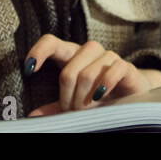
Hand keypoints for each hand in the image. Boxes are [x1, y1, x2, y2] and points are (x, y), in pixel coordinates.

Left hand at [23, 34, 160, 116]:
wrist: (132, 95)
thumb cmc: (98, 95)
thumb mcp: (74, 100)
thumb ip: (55, 107)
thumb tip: (33, 116)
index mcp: (71, 55)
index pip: (51, 42)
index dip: (38, 52)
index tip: (28, 70)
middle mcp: (88, 51)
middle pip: (69, 69)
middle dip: (68, 96)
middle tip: (72, 111)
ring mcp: (108, 57)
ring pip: (89, 73)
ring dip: (85, 97)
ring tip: (87, 110)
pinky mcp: (126, 66)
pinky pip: (114, 69)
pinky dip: (105, 85)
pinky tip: (100, 97)